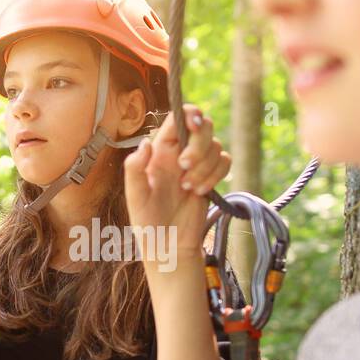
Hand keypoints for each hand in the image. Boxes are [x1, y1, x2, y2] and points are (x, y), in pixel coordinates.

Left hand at [124, 104, 230, 256]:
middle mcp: (180, 152)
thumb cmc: (148, 222)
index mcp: (160, 150)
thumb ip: (135, 169)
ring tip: (188, 188)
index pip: (178, 118)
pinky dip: (216, 175)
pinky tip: (201, 191)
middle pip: (202, 126)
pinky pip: (224, 162)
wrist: (169, 245)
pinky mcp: (211, 177)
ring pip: (215, 145)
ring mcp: (197, 164)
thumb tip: (145, 143)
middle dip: (198, 145)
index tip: (193, 125)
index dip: (189, 114)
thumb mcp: (135, 197)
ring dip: (205, 167)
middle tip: (184, 168)